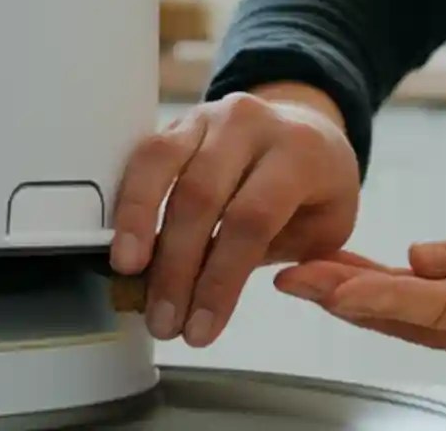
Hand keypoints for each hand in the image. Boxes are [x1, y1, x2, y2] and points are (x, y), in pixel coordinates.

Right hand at [110, 85, 360, 347]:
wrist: (305, 129)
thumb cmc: (313, 190)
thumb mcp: (323, 230)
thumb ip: (281, 261)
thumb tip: (217, 301)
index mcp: (299, 153)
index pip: (252, 219)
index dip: (220, 279)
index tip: (201, 328)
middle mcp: (251, 125)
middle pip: (201, 196)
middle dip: (176, 267)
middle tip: (164, 320)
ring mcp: (209, 117)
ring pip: (162, 164)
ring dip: (138, 224)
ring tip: (128, 272)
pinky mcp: (178, 122)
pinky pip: (144, 155)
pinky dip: (129, 200)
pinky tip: (122, 240)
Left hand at [274, 220, 445, 375]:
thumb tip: (415, 257)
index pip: (431, 305)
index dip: (378, 298)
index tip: (332, 290)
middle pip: (405, 318)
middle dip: (341, 296)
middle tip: (291, 276)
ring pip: (407, 323)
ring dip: (353, 299)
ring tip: (305, 276)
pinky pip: (424, 324)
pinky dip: (383, 305)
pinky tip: (347, 288)